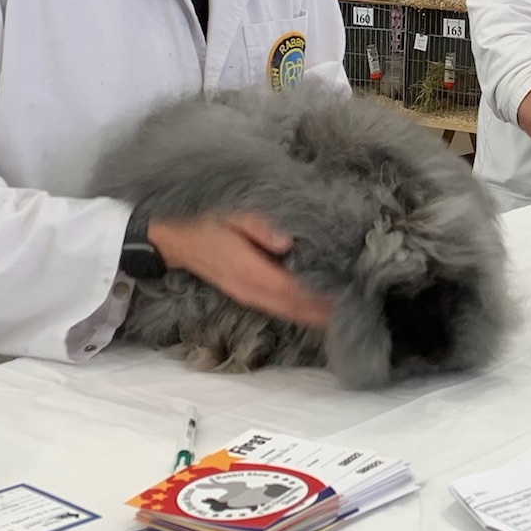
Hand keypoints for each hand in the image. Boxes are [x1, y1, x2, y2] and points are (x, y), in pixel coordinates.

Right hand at [148, 212, 332, 326]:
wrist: (177, 241)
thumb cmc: (209, 223)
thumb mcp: (234, 215)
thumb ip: (260, 226)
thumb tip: (287, 241)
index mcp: (248, 270)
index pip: (291, 289)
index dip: (318, 296)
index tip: (344, 294)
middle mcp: (250, 290)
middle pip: (293, 307)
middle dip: (322, 311)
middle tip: (353, 307)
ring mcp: (247, 296)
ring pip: (286, 312)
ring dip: (313, 315)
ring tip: (342, 313)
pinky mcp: (247, 295)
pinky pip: (278, 308)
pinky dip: (299, 311)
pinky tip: (316, 309)